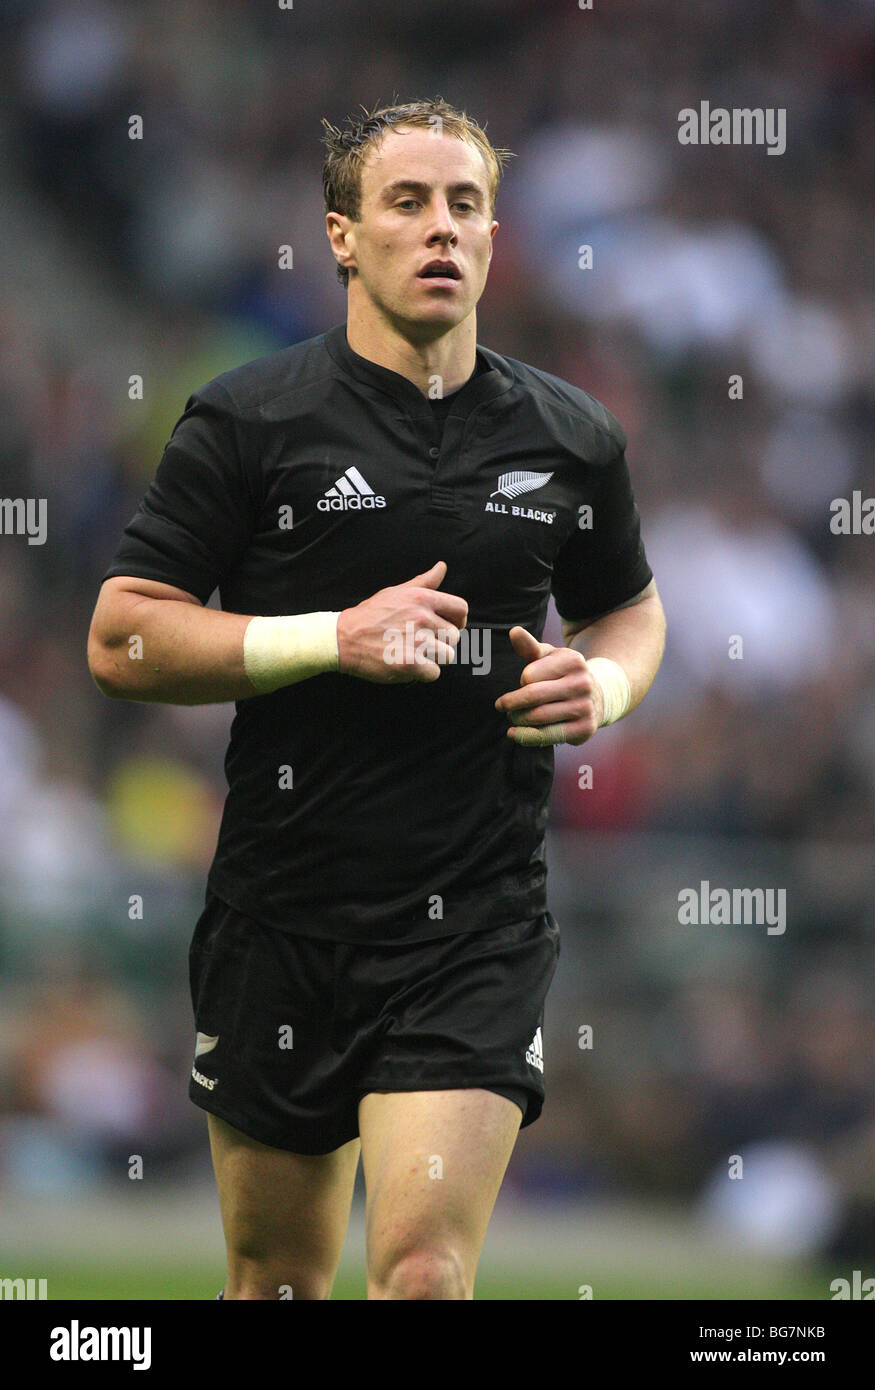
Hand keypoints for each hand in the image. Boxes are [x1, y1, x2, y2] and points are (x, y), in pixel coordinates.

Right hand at [337, 560, 467, 683]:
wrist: (343, 638)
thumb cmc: (371, 614)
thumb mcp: (396, 592)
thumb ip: (424, 582)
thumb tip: (442, 567)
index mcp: (422, 598)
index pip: (461, 609)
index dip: (458, 621)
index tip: (447, 627)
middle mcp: (421, 617)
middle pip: (454, 636)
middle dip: (441, 642)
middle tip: (419, 643)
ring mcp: (416, 641)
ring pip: (447, 656)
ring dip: (433, 659)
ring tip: (413, 653)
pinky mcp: (409, 664)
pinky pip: (434, 674)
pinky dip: (422, 674)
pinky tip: (407, 665)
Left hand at [494, 626, 603, 744]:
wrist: (598, 697)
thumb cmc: (564, 674)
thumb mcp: (550, 657)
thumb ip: (529, 646)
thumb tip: (513, 631)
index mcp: (573, 661)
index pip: (530, 675)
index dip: (521, 681)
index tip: (522, 684)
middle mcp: (582, 684)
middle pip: (533, 696)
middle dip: (512, 703)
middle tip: (502, 706)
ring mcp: (585, 708)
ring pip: (538, 717)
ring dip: (518, 719)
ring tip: (512, 717)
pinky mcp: (584, 729)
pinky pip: (548, 736)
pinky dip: (526, 736)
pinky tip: (514, 733)